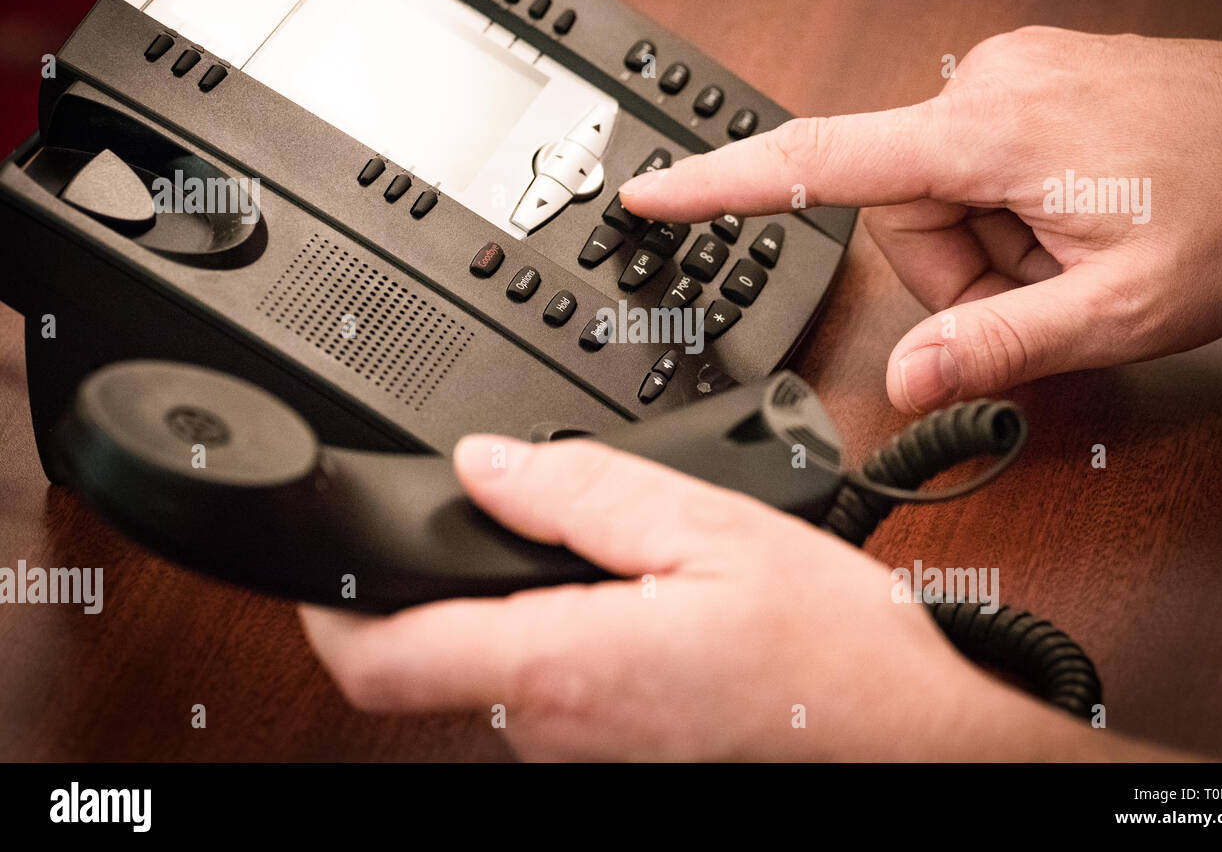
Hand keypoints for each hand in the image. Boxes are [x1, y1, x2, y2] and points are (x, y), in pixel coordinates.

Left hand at [300, 435, 1167, 759]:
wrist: (903, 740)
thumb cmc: (830, 653)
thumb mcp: (712, 531)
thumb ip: (584, 491)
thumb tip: (487, 465)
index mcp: (565, 662)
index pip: (381, 660)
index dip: (326, 606)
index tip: (318, 560)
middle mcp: (555, 727)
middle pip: (433, 656)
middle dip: (445, 581)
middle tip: (505, 513)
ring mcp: (582, 753)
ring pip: (497, 667)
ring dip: (517, 604)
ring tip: (600, 554)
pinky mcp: (612, 757)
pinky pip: (551, 691)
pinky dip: (563, 636)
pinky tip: (633, 603)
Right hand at [619, 27, 1221, 411]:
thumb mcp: (1122, 307)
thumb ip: (999, 347)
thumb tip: (903, 382)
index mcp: (985, 133)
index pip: (815, 159)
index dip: (720, 185)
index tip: (652, 194)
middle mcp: (979, 89)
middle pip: (896, 214)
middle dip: (956, 275)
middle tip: (1039, 293)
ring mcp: (1002, 82)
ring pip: (936, 202)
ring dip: (989, 253)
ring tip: (1070, 256)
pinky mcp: (1020, 88)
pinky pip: (971, 171)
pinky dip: (1006, 218)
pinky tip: (1072, 221)